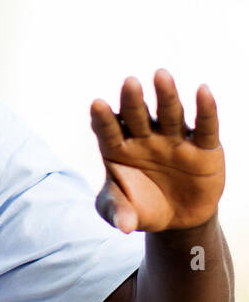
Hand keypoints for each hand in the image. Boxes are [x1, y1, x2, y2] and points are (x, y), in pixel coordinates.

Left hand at [88, 70, 224, 233]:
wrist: (176, 219)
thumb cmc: (140, 208)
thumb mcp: (124, 212)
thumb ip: (119, 213)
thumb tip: (124, 225)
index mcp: (118, 148)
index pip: (107, 130)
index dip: (102, 118)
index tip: (96, 104)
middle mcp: (144, 137)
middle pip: (137, 115)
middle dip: (132, 100)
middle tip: (129, 83)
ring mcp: (173, 140)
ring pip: (170, 114)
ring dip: (166, 96)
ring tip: (161, 75)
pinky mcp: (203, 147)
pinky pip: (205, 126)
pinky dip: (205, 109)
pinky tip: (202, 90)